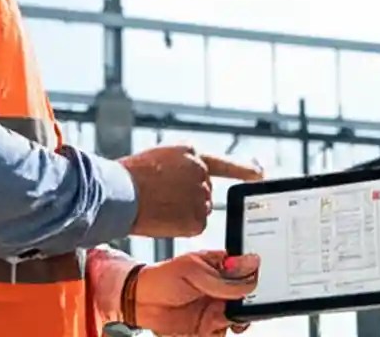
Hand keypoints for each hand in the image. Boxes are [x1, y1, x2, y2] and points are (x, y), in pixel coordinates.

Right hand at [120, 145, 262, 237]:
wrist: (119, 193)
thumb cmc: (128, 177)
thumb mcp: (158, 160)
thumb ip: (179, 168)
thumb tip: (185, 184)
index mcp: (191, 153)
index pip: (224, 163)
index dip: (243, 169)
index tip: (260, 175)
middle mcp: (201, 172)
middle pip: (203, 191)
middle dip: (186, 197)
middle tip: (159, 197)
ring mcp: (201, 196)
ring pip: (198, 210)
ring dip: (182, 212)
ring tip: (157, 205)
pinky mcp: (198, 219)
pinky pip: (194, 226)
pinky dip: (180, 227)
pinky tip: (162, 218)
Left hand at [133, 250, 259, 335]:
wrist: (140, 301)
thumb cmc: (163, 278)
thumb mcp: (194, 271)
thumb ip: (224, 277)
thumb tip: (252, 266)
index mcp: (222, 267)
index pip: (249, 272)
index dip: (256, 279)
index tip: (256, 286)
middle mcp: (223, 289)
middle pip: (248, 298)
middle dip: (249, 305)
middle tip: (240, 307)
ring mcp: (217, 308)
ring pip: (239, 318)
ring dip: (237, 321)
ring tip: (225, 319)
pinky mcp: (209, 327)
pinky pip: (222, 333)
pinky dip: (220, 333)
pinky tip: (212, 329)